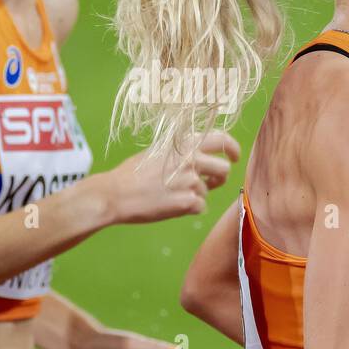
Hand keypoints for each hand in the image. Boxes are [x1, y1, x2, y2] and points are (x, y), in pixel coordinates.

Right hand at [102, 131, 239, 223]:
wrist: (115, 194)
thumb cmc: (132, 174)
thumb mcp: (158, 151)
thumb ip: (181, 151)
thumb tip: (202, 158)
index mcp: (183, 143)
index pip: (221, 139)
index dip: (232, 148)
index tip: (233, 157)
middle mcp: (190, 158)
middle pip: (224, 169)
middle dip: (220, 178)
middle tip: (212, 183)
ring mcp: (190, 180)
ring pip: (208, 191)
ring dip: (196, 195)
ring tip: (173, 195)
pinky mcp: (187, 202)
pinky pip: (200, 207)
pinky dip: (188, 209)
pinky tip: (169, 205)